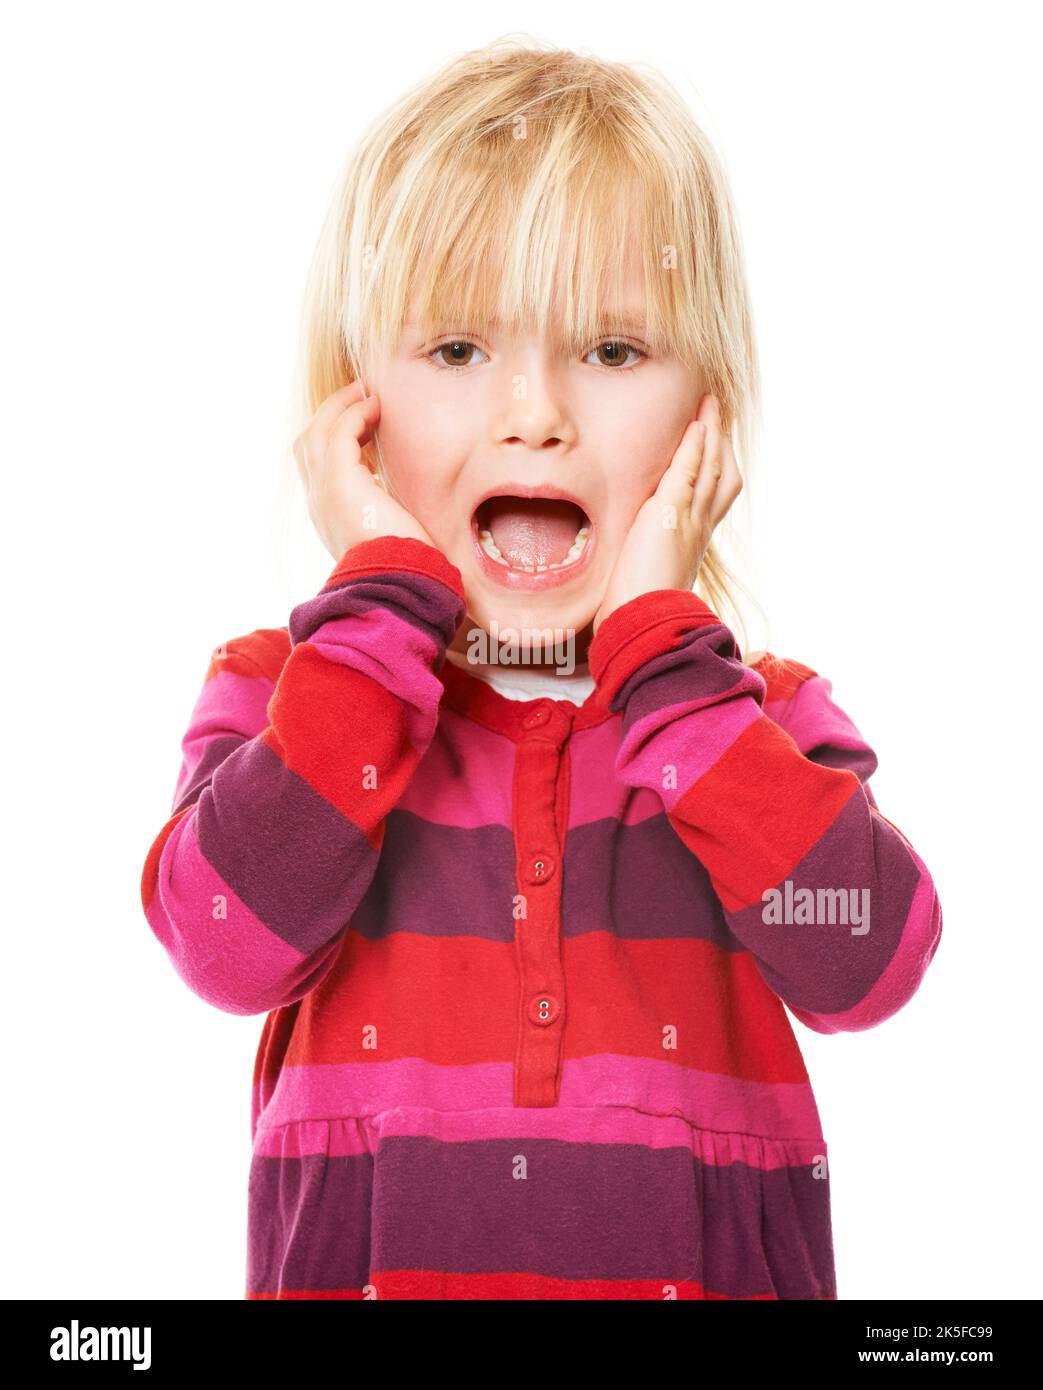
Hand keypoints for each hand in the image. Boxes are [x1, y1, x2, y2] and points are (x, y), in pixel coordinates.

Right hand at [293, 379, 435, 561]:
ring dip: (340, 407)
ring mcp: (324, 492)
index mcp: (328, 517)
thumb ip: (387, 513)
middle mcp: (318, 503)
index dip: (335, 442)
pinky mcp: (339, 482)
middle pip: (307, 444)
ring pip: (316, 433)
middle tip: (360, 398)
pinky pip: (338, 433)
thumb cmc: (405, 566)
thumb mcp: (391, 535)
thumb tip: (402, 505)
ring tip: (366, 393)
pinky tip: (375, 407)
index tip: (365, 428)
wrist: (399, 582)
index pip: (317, 468)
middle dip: (331, 416)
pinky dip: (354, 414)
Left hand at [592, 394, 741, 636]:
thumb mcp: (646, 574)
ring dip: (711, 431)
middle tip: (716, 412)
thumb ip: (645, 554)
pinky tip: (697, 423)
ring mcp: (689, 520)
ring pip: (711, 466)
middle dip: (721, 440)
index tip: (711, 445)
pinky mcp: (670, 516)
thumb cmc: (639, 608)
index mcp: (693, 540)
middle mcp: (699, 527)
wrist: (643, 624)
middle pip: (722, 474)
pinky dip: (694, 446)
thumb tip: (633, 553)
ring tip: (708, 404)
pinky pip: (688, 472)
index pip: (712, 495)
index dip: (714, 466)